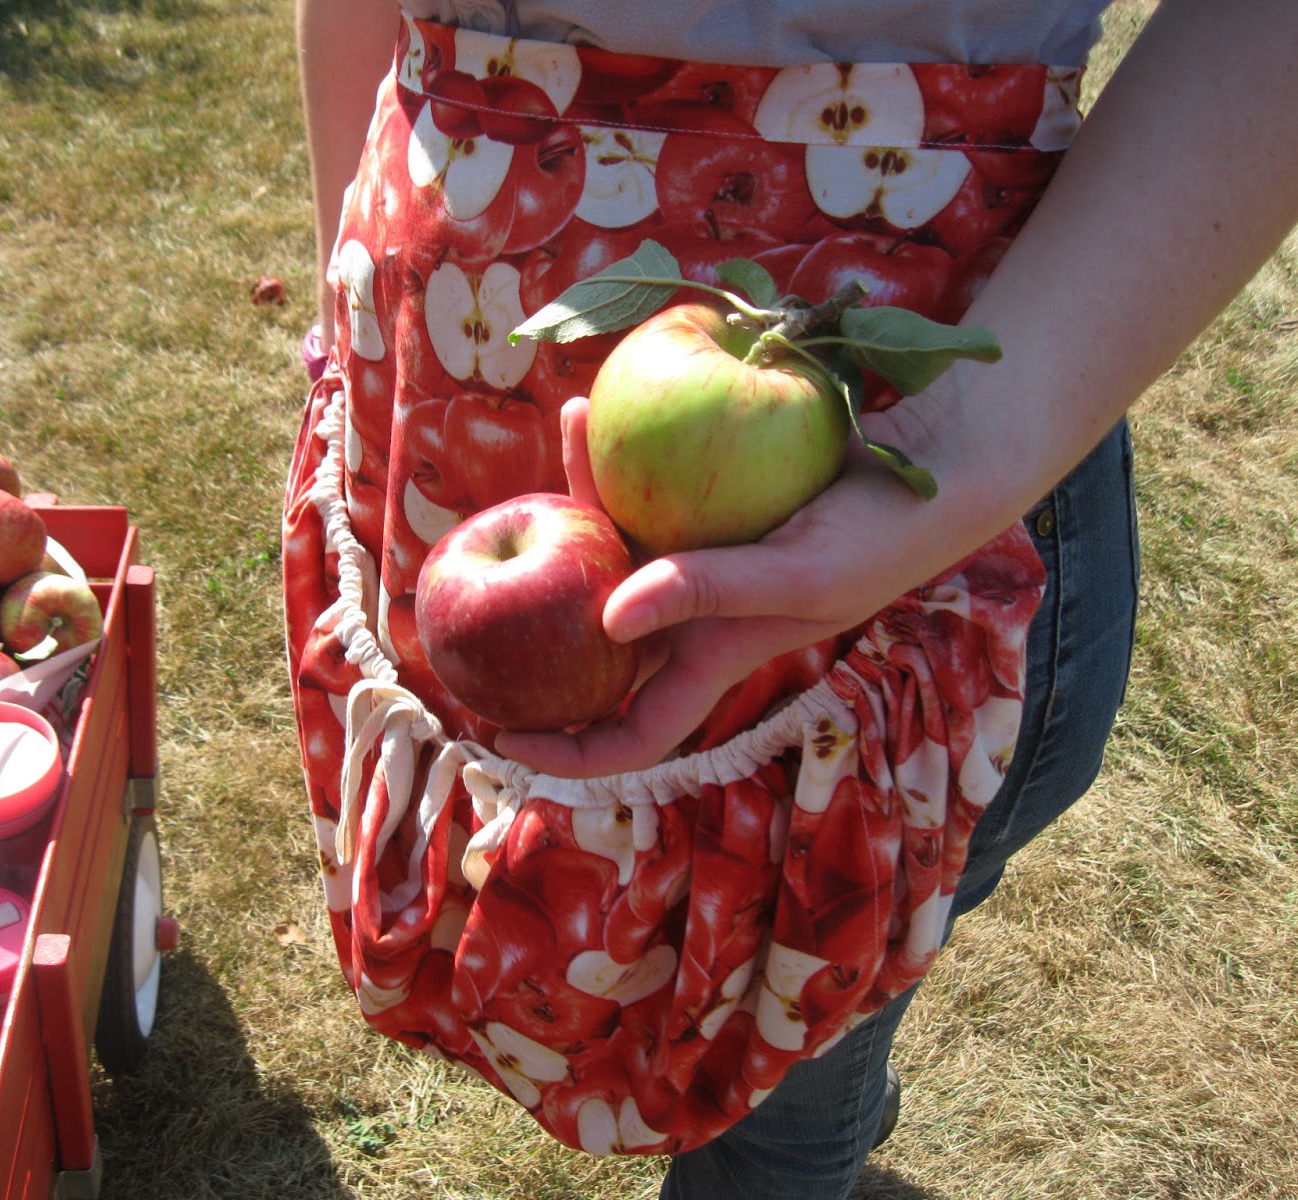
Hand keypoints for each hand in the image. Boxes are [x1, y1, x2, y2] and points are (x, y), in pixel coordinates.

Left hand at [494, 395, 974, 776]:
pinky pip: (632, 490)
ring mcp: (687, 558)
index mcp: (711, 656)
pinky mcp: (697, 503)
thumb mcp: (799, 573)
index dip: (567, 752)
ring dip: (566, 508)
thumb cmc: (878, 537)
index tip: (498, 738)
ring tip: (548, 446)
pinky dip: (608, 459)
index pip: (631, 731)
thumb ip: (709, 591)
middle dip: (533, 619)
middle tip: (465, 586)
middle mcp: (687, 615)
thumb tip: (607, 620)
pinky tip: (588, 409)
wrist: (930, 468)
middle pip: (591, 636)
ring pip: (602, 552)